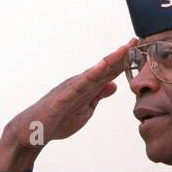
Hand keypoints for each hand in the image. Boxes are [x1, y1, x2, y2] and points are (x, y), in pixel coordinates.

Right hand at [0, 39, 135, 171]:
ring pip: (94, 72)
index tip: (140, 50)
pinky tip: (103, 66)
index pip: (108, 73)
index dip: (124, 62)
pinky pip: (79, 84)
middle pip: (104, 68)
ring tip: (124, 48)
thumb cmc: (57, 120)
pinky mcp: (62, 96)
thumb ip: (97, 96)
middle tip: (137, 39)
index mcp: (87, 88)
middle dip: (120, 54)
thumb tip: (114, 85)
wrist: (32, 132)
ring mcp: (71, 88)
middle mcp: (80, 83)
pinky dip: (92, 74)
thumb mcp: (85, 110)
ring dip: (110, 60)